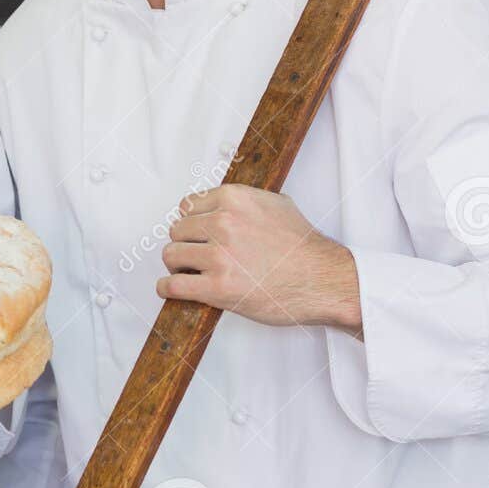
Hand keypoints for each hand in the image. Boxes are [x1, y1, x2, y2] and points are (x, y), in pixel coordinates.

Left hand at [156, 184, 362, 336]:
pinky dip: (167, 288)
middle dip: (185, 243)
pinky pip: (173, 284)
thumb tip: (218, 202)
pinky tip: (170, 288)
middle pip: (176, 230)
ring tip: (188, 272)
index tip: (195, 235)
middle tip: (195, 256)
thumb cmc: (303, 248)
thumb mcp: (276, 205)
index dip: (191, 223)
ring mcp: (219, 255)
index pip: (187, 206)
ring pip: (171, 255)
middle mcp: (223, 223)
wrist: (322, 280)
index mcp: (233, 199)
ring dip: (177, 265)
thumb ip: (244, 201)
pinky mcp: (217, 287)